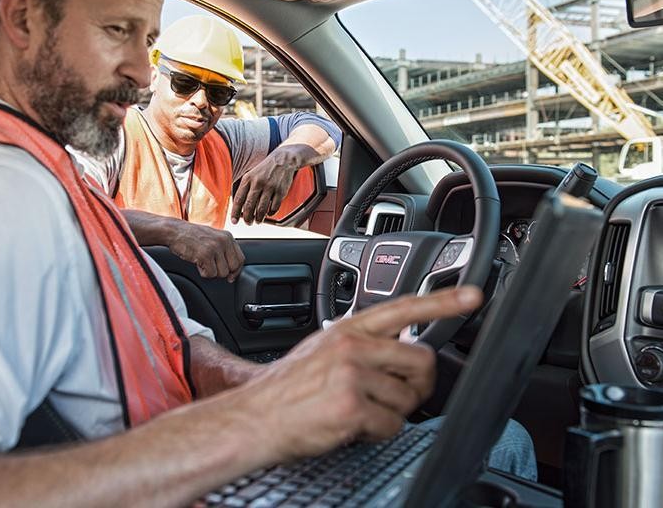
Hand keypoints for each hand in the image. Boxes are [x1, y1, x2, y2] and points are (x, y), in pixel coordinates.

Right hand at [170, 220, 244, 281]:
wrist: (174, 231)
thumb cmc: (191, 236)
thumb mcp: (213, 238)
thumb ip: (225, 249)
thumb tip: (233, 270)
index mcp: (228, 237)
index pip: (240, 259)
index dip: (235, 270)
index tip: (230, 275)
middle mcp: (224, 241)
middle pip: (233, 268)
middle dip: (223, 272)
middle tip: (211, 267)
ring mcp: (215, 247)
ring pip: (222, 273)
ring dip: (211, 272)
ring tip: (203, 262)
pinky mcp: (205, 254)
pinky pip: (211, 274)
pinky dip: (203, 273)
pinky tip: (198, 263)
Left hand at [230, 147, 298, 224]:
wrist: (283, 160)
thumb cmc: (264, 170)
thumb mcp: (251, 175)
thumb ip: (245, 189)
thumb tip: (239, 208)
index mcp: (248, 179)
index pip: (238, 199)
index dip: (235, 213)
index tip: (234, 221)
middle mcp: (258, 183)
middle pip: (249, 206)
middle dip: (247, 218)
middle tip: (248, 223)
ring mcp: (270, 187)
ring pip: (261, 209)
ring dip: (259, 218)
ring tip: (258, 221)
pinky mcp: (280, 191)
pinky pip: (274, 207)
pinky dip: (270, 213)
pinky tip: (268, 213)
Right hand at [234, 286, 482, 461]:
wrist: (255, 417)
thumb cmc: (288, 389)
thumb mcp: (323, 350)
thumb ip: (361, 345)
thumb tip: (401, 351)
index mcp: (347, 329)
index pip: (403, 308)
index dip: (442, 301)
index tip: (473, 296)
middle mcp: (352, 345)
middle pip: (421, 360)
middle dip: (417, 384)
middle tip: (396, 395)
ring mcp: (352, 374)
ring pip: (408, 398)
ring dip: (391, 413)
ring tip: (360, 411)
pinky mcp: (353, 405)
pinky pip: (393, 424)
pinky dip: (378, 432)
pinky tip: (354, 426)